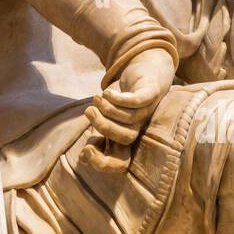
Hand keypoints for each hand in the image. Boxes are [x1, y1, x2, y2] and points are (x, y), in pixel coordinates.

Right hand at [80, 47, 175, 171]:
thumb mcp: (107, 117)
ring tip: (97, 98)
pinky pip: (139, 100)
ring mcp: (147, 110)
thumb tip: (83, 157)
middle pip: (126, 138)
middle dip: (103, 126)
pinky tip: (107, 94)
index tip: (85, 150)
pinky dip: (120, 99)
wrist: (147, 71)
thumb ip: (98, 135)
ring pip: (130, 119)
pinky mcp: (151, 93)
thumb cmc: (123, 98)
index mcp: (127, 137)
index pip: (121, 162)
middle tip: (88, 111)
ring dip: (108, 109)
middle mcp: (139, 127)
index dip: (103, 163)